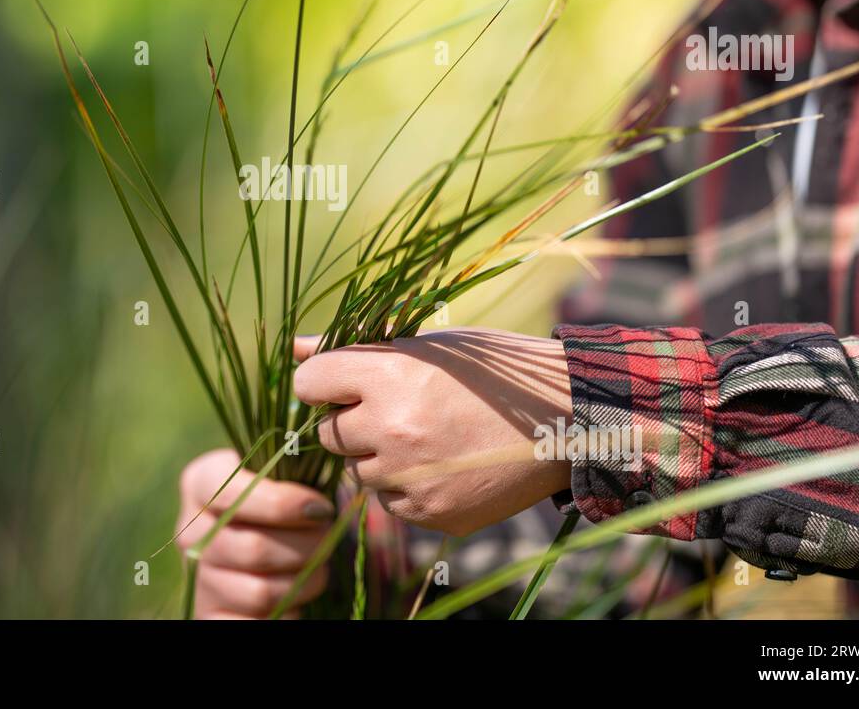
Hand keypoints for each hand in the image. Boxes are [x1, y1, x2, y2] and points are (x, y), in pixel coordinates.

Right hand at [176, 448, 335, 618]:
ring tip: (319, 566)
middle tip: (329, 537)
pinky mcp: (207, 614)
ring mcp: (197, 576)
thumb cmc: (276, 493)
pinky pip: (254, 624)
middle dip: (307, 546)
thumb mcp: (276, 471)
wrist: (252, 530)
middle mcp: (191, 531)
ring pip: (260, 592)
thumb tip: (319, 509)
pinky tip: (298, 595)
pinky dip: (287, 612)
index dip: (283, 504)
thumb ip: (291, 473)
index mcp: (201, 482)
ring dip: (304, 582)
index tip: (320, 508)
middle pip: (255, 549)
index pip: (232, 494)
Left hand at [293, 327, 571, 536]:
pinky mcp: (431, 514)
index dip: (323, 382)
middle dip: (352, 421)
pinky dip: (406, 487)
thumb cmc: (491, 372)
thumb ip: (353, 348)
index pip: (309, 384)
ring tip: (429, 436)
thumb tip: (293, 346)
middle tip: (398, 409)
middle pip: (327, 433)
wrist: (565, 419)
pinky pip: (390, 503)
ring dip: (378, 457)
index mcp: (388, 376)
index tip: (342, 383)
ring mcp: (411, 478)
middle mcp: (392, 430)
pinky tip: (444, 464)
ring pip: (357, 471)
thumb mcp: (426, 345)